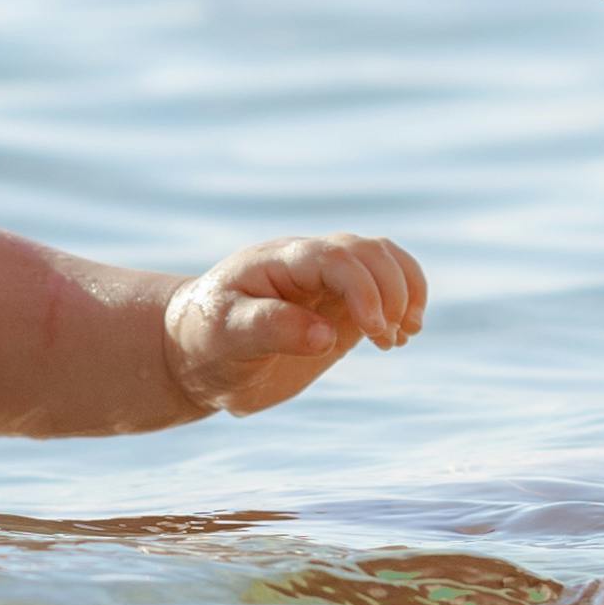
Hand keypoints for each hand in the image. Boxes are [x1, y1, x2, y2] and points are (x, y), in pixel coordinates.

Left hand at [161, 233, 426, 417]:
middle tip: (388, 340)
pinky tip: (400, 336)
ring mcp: (328, 280)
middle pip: (369, 252)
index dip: (364, 288)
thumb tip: (325, 335)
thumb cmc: (205, 341)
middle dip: (392, 292)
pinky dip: (405, 302)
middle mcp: (308, 261)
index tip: (375, 331)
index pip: (336, 257)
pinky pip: (385, 285)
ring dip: (406, 292)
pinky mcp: (341, 304)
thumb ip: (271, 329)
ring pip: (384, 260)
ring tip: (402, 336)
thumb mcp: (226, 337)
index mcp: (279, 261)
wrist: (197, 353)